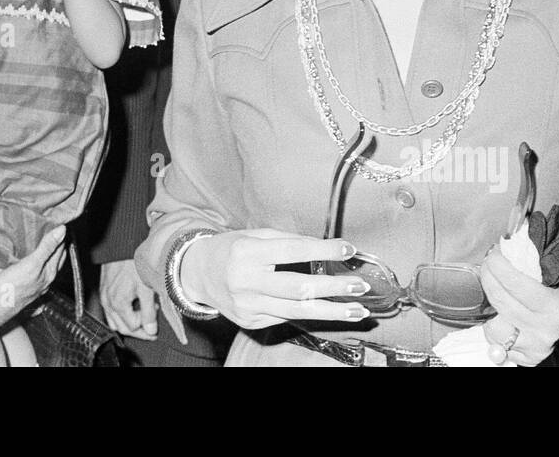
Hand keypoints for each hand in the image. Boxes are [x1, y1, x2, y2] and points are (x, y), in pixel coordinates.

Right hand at [0, 226, 67, 338]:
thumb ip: (47, 247)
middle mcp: (44, 282)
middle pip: (54, 260)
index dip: (60, 237)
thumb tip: (62, 230)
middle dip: (55, 245)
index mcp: (49, 274)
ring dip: (44, 254)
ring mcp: (34, 287)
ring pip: (44, 267)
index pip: (61, 251)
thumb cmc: (11, 287)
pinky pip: (33, 273)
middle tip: (51, 229)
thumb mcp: (31, 264)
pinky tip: (27, 260)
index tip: (59, 223)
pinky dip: (34, 263)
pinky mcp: (22, 289)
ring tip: (40, 241)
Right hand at [100, 259, 158, 339]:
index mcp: (118, 303)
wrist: (122, 244)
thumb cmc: (133, 262)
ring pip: (115, 321)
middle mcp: (108, 302)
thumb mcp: (146, 288)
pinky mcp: (104, 290)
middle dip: (138, 329)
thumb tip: (150, 330)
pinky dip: (121, 313)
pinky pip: (110, 311)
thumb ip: (148, 311)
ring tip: (142, 311)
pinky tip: (133, 304)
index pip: (133, 328)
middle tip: (151, 324)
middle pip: (122, 328)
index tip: (156, 325)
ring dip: (128, 321)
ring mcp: (104, 296)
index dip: (147, 328)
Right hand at [180, 229, 370, 330]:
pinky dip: (310, 313)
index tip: (348, 248)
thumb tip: (326, 247)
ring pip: (298, 311)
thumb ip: (288, 241)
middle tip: (360, 285)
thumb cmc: (232, 249)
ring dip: (332, 312)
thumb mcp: (255, 236)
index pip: (293, 251)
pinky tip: (330, 312)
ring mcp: (249, 306)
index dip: (323, 250)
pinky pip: (286, 317)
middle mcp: (247, 281)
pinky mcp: (251, 322)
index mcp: (248, 253)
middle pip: (299, 288)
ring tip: (358, 310)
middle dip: (334, 288)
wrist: (198, 274)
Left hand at [480, 247, 558, 366]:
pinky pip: (495, 343)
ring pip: (493, 326)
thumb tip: (507, 242)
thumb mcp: (556, 272)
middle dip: (488, 276)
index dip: (499, 265)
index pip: (515, 283)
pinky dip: (494, 327)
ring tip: (494, 291)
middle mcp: (544, 331)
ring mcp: (534, 348)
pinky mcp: (525, 360)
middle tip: (488, 263)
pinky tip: (500, 313)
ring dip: (489, 307)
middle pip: (501, 301)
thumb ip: (532, 260)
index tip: (493, 252)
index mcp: (555, 308)